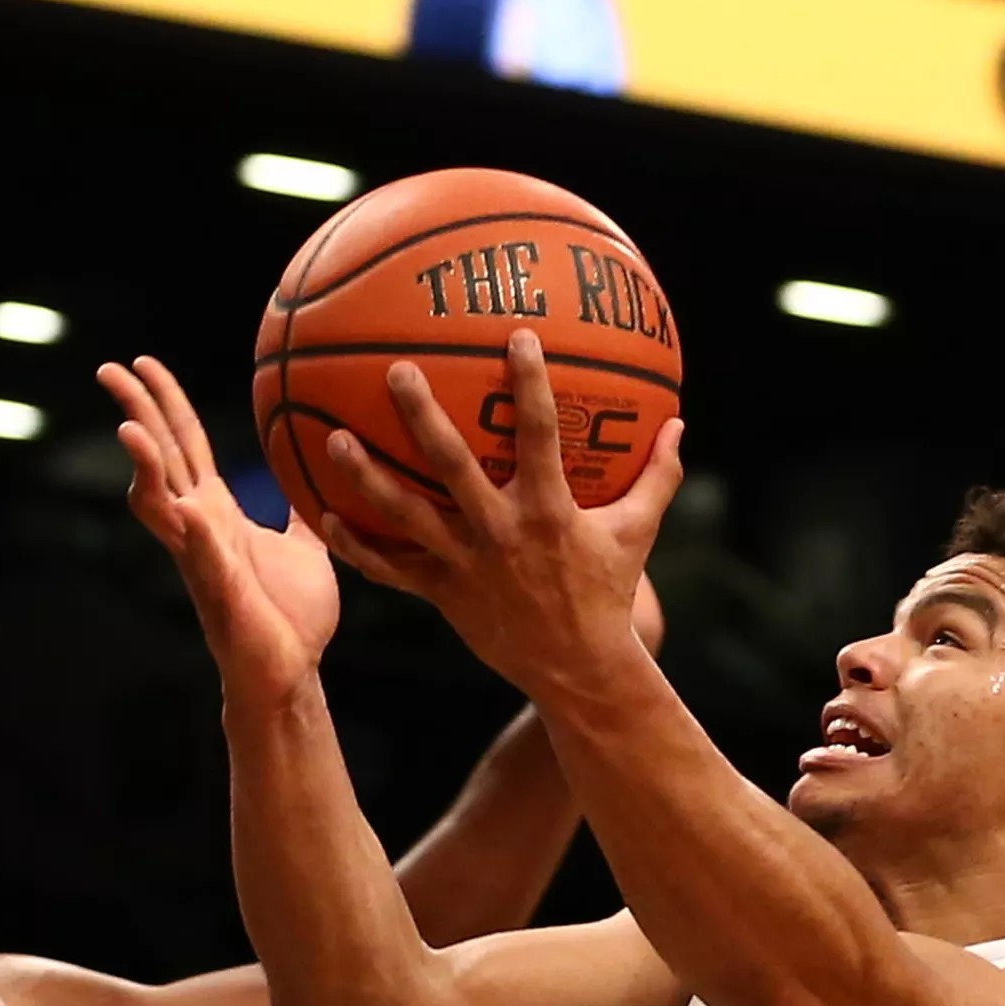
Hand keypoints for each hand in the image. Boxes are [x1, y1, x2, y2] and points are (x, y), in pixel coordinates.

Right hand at [99, 356, 338, 704]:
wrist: (291, 673)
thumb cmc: (293, 614)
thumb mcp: (306, 543)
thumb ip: (298, 507)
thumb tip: (312, 469)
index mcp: (216, 511)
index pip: (184, 442)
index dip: (164, 402)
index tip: (142, 363)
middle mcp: (198, 527)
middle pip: (160, 457)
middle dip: (135, 412)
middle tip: (110, 369)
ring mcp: (201, 558)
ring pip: (159, 503)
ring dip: (144, 467)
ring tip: (130, 431)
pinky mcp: (218, 592)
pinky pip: (200, 557)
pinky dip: (190, 532)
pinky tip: (185, 509)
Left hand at [319, 329, 683, 695]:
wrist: (577, 669)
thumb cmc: (606, 594)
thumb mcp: (636, 533)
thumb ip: (657, 476)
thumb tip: (680, 423)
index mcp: (548, 509)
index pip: (540, 433)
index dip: (530, 384)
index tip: (517, 335)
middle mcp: (500, 531)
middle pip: (452, 465)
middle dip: (423, 416)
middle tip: (396, 371)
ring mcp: (465, 563)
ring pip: (406, 515)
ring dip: (368, 477)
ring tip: (335, 438)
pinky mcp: (442, 594)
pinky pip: (391, 569)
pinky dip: (358, 547)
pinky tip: (324, 517)